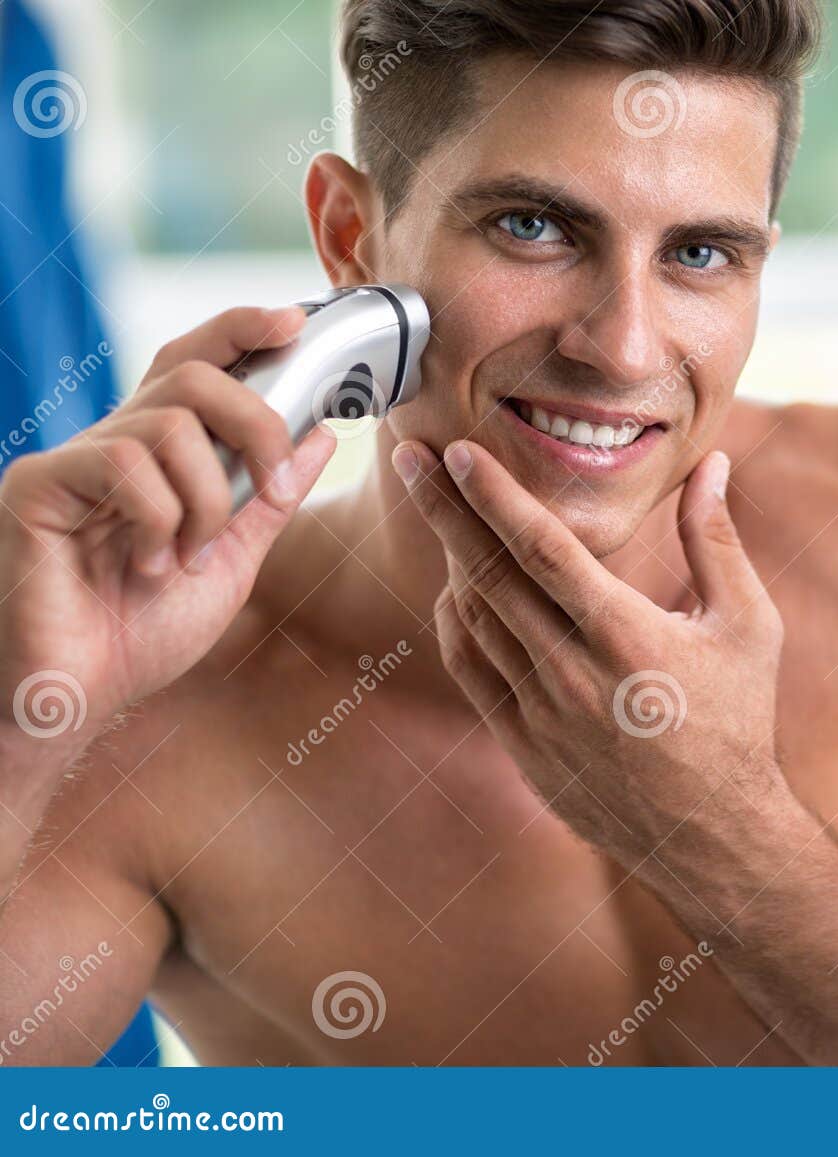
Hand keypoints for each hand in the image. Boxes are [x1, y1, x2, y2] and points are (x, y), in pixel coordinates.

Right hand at [0, 306, 335, 745]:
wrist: (82, 696)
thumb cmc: (142, 631)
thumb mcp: (232, 558)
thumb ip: (271, 497)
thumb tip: (323, 435)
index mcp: (157, 453)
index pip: (196, 362)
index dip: (241, 329)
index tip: (293, 322)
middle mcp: (113, 443)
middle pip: (196, 376)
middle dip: (256, 425)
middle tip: (269, 489)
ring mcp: (72, 461)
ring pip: (169, 426)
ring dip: (205, 499)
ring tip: (186, 556)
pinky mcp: (36, 486)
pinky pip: (124, 466)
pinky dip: (159, 520)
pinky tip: (147, 567)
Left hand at [394, 439, 786, 858]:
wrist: (712, 834)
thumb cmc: (739, 721)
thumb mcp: (749, 626)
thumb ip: (717, 540)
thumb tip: (712, 464)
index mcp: (628, 638)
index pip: (544, 550)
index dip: (495, 496)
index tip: (459, 450)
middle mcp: (574, 675)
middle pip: (489, 575)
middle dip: (445, 509)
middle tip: (411, 457)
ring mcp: (541, 716)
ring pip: (473, 620)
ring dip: (449, 558)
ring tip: (436, 506)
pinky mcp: (523, 747)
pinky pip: (470, 670)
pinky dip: (455, 621)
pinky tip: (455, 586)